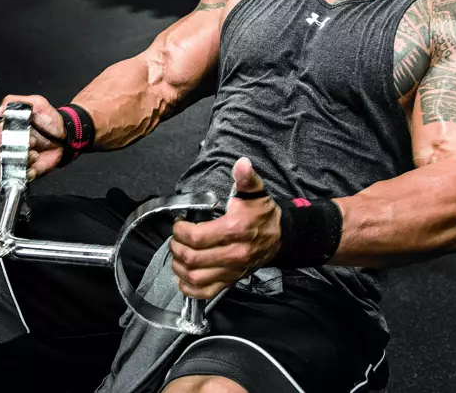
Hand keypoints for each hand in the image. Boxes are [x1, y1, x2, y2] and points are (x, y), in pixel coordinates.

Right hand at [0, 94, 65, 191]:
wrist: (67, 135)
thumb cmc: (51, 118)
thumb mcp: (36, 103)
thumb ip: (15, 103)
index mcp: (8, 130)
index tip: (5, 144)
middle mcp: (8, 146)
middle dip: (3, 159)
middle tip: (21, 155)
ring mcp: (16, 159)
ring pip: (1, 170)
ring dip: (9, 171)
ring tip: (26, 166)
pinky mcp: (25, 170)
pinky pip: (15, 179)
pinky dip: (18, 179)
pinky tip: (28, 174)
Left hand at [169, 157, 281, 299]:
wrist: (280, 237)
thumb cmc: (263, 215)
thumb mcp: (255, 193)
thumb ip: (246, 178)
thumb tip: (242, 164)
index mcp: (234, 230)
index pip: (196, 237)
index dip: (180, 231)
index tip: (178, 224)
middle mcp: (232, 254)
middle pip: (192, 258)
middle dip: (177, 247)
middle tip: (175, 239)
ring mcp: (231, 270)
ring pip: (195, 277)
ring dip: (179, 267)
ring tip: (178, 255)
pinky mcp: (231, 281)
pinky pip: (205, 292)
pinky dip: (189, 288)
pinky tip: (183, 277)